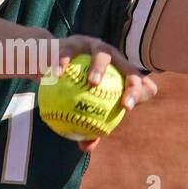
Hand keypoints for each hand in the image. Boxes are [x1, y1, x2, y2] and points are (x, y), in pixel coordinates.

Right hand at [47, 35, 158, 151]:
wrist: (48, 60)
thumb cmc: (67, 87)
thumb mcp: (76, 105)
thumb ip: (84, 124)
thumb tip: (86, 147)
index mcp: (117, 70)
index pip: (136, 80)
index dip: (139, 92)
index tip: (126, 108)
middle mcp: (111, 56)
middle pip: (128, 65)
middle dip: (131, 82)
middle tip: (122, 102)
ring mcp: (93, 45)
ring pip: (102, 53)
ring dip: (100, 67)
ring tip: (92, 82)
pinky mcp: (74, 41)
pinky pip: (69, 53)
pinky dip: (63, 63)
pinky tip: (56, 75)